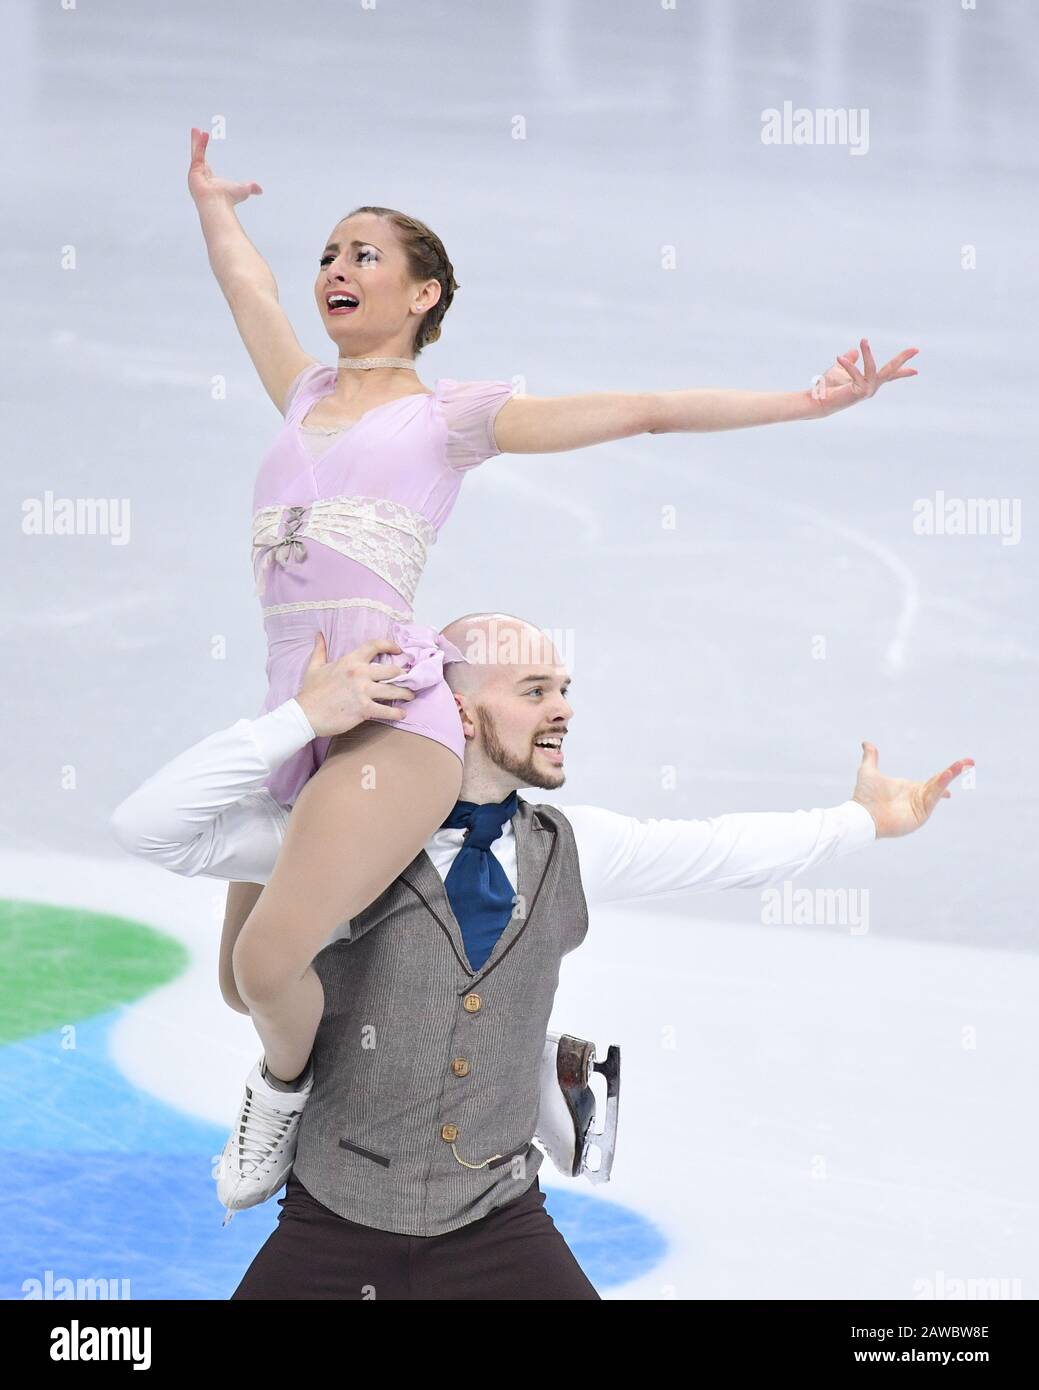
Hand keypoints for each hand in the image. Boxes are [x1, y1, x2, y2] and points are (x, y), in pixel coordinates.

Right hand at [188, 127, 262, 206]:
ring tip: (196, 129)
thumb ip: (250, 188)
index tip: (204, 147)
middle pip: (199, 156)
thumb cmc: (228, 200)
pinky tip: (202, 134)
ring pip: (196, 153)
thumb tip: (260, 190)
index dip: (204, 154)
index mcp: (209, 179)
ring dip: (196, 141)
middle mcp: (201, 176)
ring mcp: (195, 173)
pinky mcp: (193, 170)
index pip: (205, 164)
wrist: (218, 205)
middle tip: (197, 133)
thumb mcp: (243, 190)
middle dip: (198, 145)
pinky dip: (200, 144)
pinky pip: (197, 154)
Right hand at [294, 634, 415, 737]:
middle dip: (403, 675)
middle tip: (409, 679)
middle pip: (392, 670)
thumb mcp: (314, 667)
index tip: (399, 650)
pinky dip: (397, 713)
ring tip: (411, 696)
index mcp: (350, 661)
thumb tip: (318, 635)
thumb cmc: (311, 692)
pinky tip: (402, 713)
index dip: (390, 645)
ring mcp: (363, 692)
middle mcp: (359, 674)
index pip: (374, 646)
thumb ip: (320, 650)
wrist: (305, 714)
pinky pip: (387, 711)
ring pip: (394, 690)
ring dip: (406, 693)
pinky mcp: (364, 709)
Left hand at [811, 339, 918, 416]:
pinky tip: (840, 358)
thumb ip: (850, 360)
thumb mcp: (840, 369)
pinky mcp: (859, 392)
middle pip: (890, 371)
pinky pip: (857, 374)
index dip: (902, 372)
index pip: (889, 376)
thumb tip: (854, 351)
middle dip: (902, 359)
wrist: (819, 401)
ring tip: (864, 340)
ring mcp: (867, 391)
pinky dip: (849, 365)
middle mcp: (871, 388)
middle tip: (916, 349)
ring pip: (874, 369)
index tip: (916, 371)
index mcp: (869, 382)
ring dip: (868, 353)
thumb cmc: (829, 387)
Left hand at [851, 742, 973, 838]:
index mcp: (910, 788)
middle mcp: (917, 797)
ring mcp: (920, 807)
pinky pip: (932, 798)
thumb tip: (866, 743)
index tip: (958, 767)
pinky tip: (946, 777)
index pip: (933, 779)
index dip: (946, 773)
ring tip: (960, 766)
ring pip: (938, 789)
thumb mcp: (869, 771)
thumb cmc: (864, 797)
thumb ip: (871, 757)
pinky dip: (940, 788)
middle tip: (970, 761)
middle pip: (940, 782)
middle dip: (955, 771)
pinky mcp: (920, 815)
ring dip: (949, 777)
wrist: (861, 815)